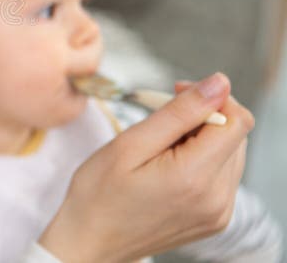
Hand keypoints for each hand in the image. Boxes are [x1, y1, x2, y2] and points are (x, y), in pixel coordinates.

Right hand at [38, 73, 253, 262]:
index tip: (176, 93)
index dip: (211, 97)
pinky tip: (167, 164)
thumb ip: (179, 112)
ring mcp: (218, 212)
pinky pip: (221, 175)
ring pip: (230, 153)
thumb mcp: (131, 144)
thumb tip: (219, 83)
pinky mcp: (213, 218)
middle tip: (160, 117)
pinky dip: (200, 160)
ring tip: (159, 144)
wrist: (89, 243)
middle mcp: (217, 199)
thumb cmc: (98, 193)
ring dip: (201, 138)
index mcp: (196, 178)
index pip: (237, 121)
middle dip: (203, 116)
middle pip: (235, 136)